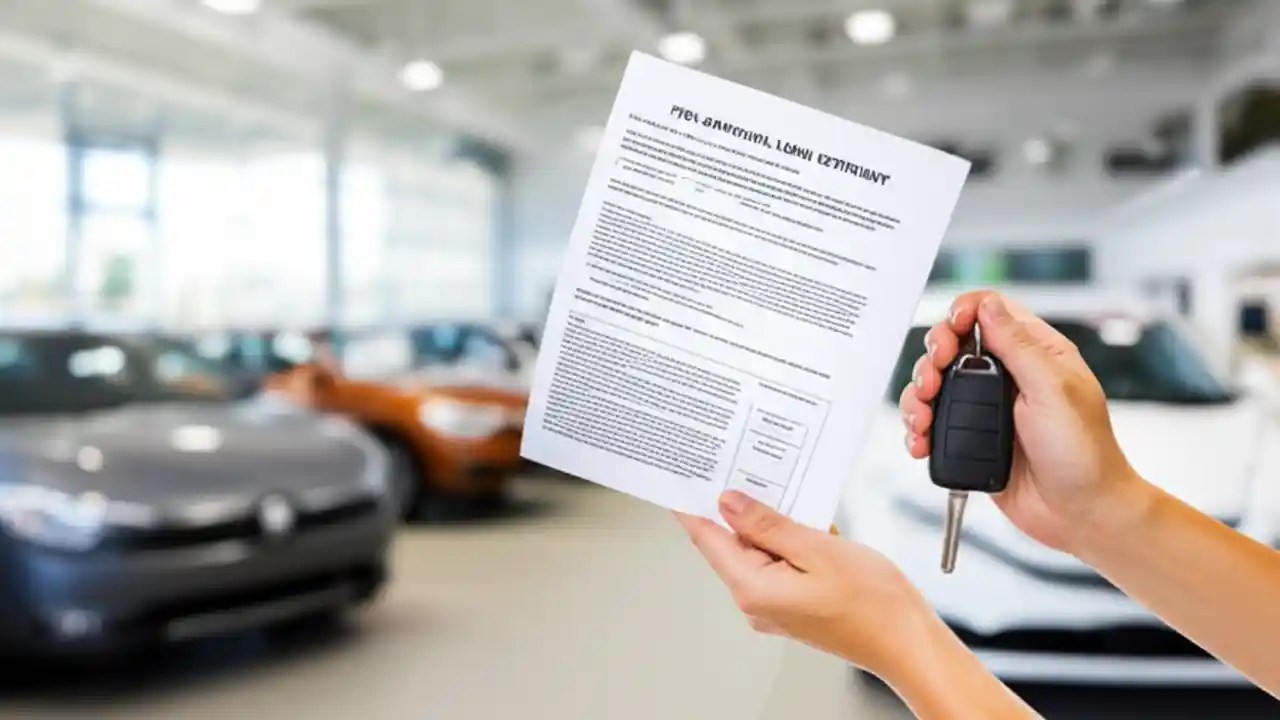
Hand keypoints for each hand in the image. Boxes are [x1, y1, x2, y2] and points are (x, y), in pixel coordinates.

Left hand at [675, 491, 939, 679]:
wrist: (907, 641)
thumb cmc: (872, 604)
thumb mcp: (817, 549)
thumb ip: (768, 525)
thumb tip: (729, 503)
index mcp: (753, 588)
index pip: (705, 538)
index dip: (691, 504)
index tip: (685, 474)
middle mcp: (756, 600)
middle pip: (731, 541)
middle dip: (736, 504)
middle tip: (742, 462)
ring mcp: (775, 603)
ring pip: (758, 548)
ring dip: (769, 520)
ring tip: (783, 486)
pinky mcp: (794, 602)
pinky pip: (779, 561)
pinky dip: (788, 538)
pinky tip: (805, 518)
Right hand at [899, 290, 1144, 552]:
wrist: (1081, 514)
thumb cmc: (1084, 454)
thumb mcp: (1052, 390)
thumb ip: (1017, 345)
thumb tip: (988, 304)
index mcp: (1037, 353)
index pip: (990, 312)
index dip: (962, 314)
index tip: (950, 333)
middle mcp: (1009, 376)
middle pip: (953, 345)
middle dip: (932, 358)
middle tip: (932, 379)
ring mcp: (987, 408)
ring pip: (936, 384)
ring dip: (918, 396)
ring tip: (921, 416)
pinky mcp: (971, 438)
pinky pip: (934, 423)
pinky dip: (918, 429)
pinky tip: (921, 440)